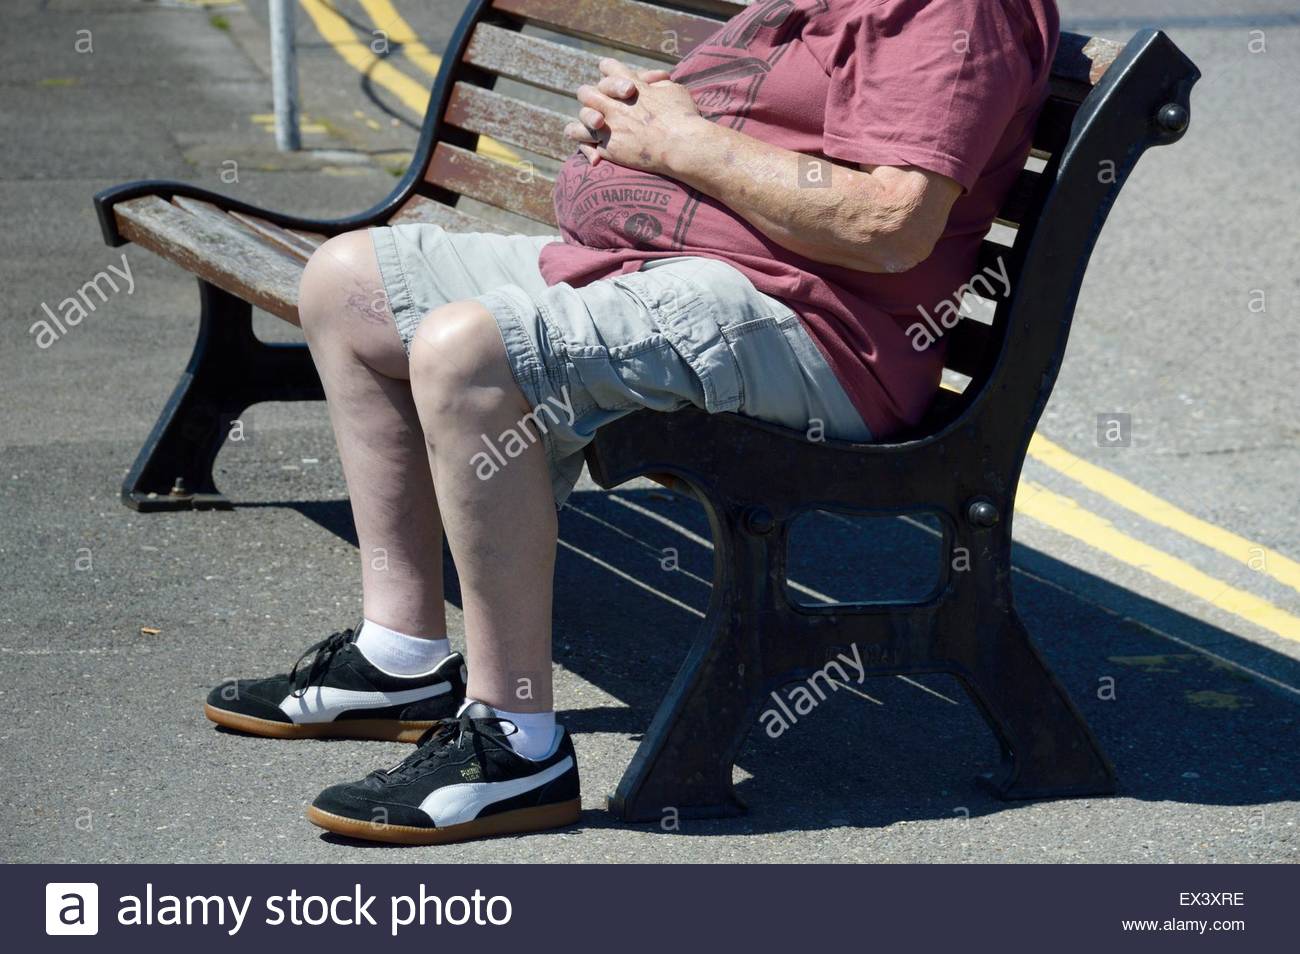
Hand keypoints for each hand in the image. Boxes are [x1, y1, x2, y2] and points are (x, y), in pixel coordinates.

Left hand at [564, 58, 703, 172]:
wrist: (681, 145)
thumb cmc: (683, 117)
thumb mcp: (674, 90)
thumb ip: (658, 85)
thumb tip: (655, 83)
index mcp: (630, 84)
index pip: (608, 67)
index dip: (611, 73)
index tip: (619, 84)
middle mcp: (614, 104)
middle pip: (586, 92)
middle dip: (591, 97)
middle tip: (603, 107)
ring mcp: (609, 126)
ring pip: (582, 118)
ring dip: (586, 121)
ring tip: (596, 127)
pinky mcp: (609, 148)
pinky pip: (587, 145)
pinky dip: (589, 148)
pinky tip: (595, 153)